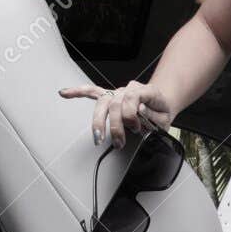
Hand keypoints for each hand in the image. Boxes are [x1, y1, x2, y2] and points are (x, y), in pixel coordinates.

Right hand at [58, 80, 173, 146]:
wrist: (162, 104)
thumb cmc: (161, 112)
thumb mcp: (166, 118)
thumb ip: (154, 116)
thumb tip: (140, 111)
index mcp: (145, 91)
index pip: (132, 97)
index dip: (131, 113)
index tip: (135, 127)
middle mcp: (128, 89)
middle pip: (115, 103)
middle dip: (114, 124)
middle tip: (118, 142)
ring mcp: (118, 93)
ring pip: (102, 103)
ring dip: (98, 121)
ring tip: (98, 137)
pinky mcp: (109, 96)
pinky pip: (92, 92)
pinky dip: (78, 92)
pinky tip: (64, 93)